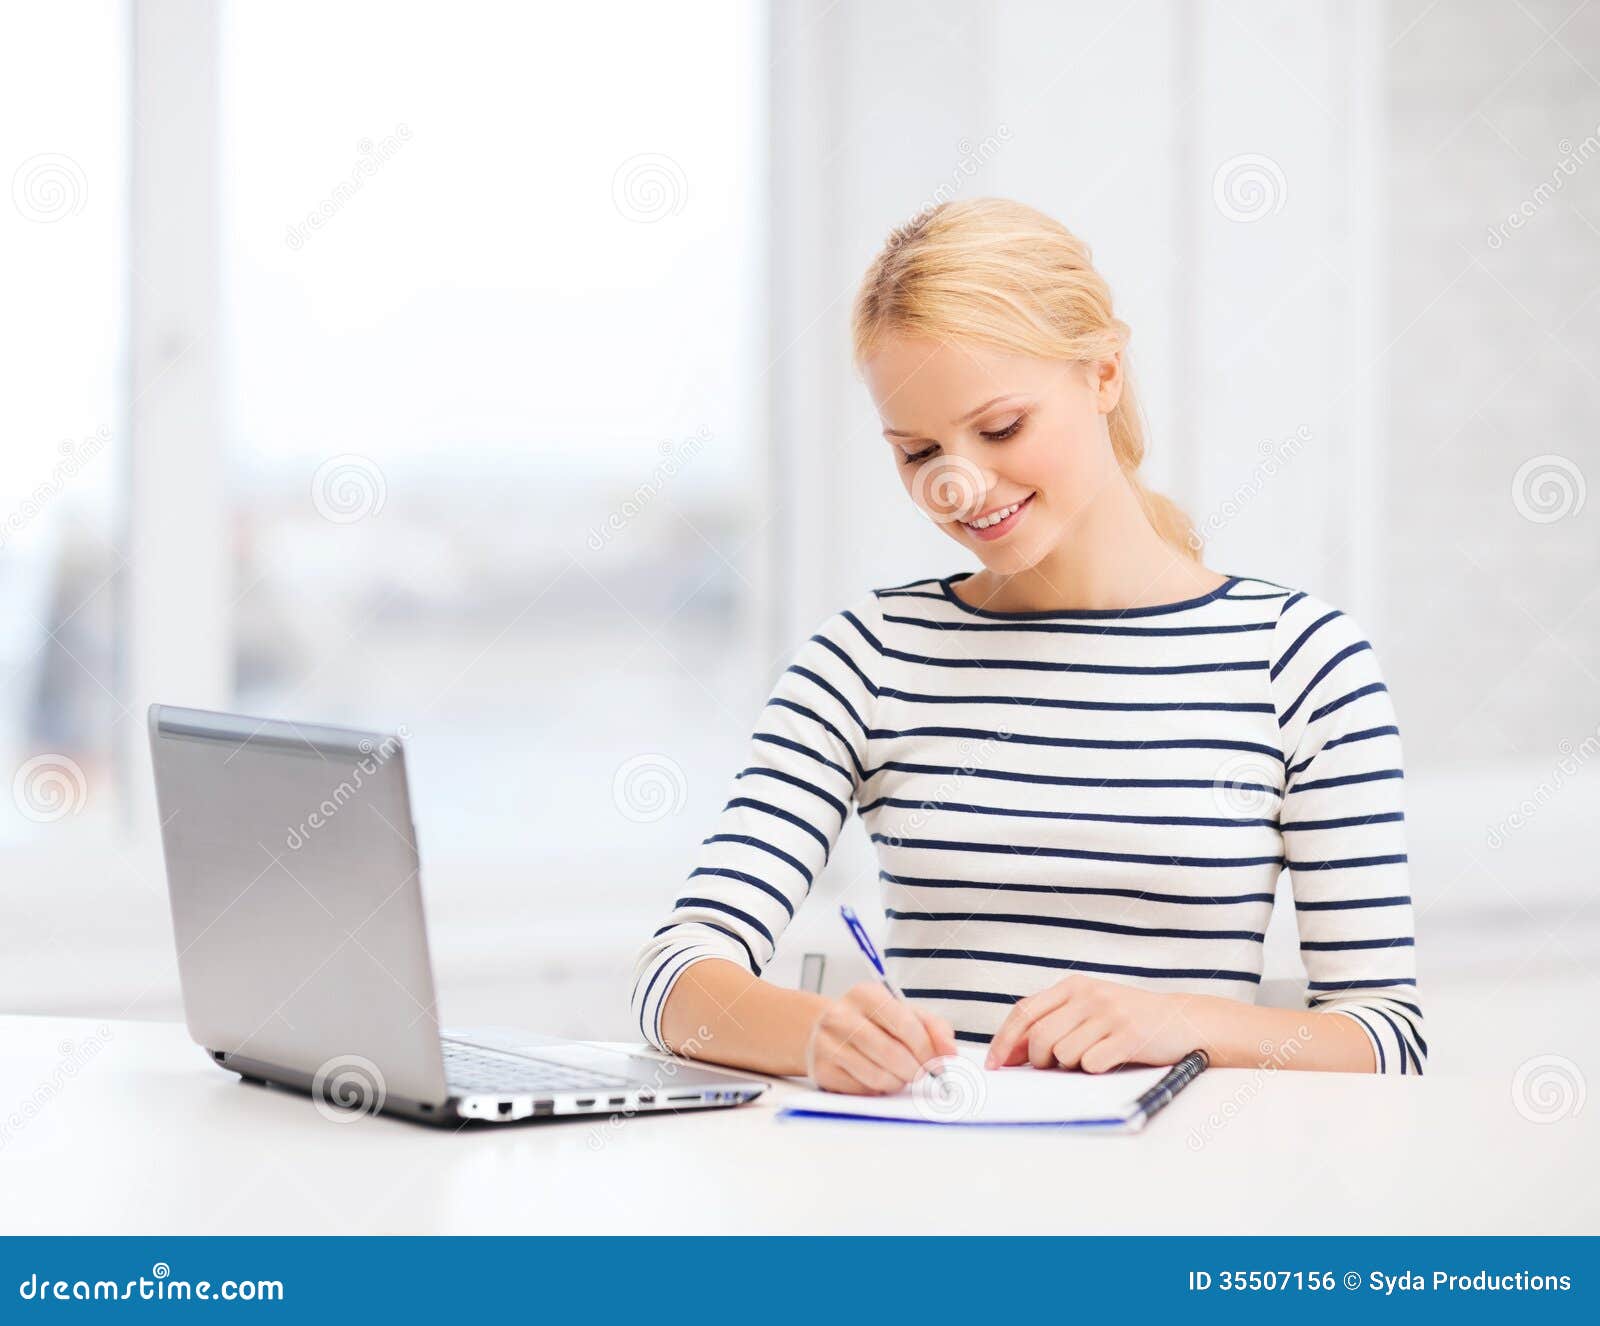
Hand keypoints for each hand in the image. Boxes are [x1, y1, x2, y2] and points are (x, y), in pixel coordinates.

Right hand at [804, 982, 956, 1094]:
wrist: (827, 1030)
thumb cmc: (874, 1022)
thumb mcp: (905, 1014)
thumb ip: (934, 1028)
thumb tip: (949, 1052)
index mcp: (865, 994)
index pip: (905, 1025)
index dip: (928, 1049)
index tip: (938, 1063)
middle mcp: (841, 1015)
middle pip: (892, 1054)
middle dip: (915, 1070)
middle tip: (920, 1073)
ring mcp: (827, 1043)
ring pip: (878, 1077)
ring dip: (898, 1082)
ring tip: (898, 1074)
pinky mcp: (822, 1070)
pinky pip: (862, 1091)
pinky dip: (877, 1090)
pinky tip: (876, 1077)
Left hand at [984, 975, 1198, 1072]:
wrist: (1182, 1020)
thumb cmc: (1129, 1020)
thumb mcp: (1089, 1009)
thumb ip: (1054, 1022)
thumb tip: (1012, 1052)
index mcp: (1073, 985)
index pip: (1024, 1011)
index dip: (1005, 1040)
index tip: (996, 1064)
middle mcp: (1089, 994)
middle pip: (1040, 1037)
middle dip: (1039, 1062)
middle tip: (1054, 1068)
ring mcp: (1109, 1013)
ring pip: (1063, 1054)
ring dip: (1072, 1067)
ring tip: (1093, 1057)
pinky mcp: (1129, 1035)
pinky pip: (1091, 1064)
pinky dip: (1095, 1070)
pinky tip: (1111, 1061)